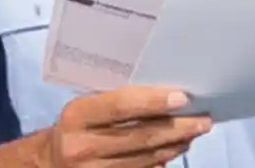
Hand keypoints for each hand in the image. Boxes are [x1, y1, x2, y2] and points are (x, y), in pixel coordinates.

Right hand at [44, 86, 211, 167]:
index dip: (154, 101)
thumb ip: (117, 100)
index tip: (184, 98)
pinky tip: (176, 149)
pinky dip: (162, 160)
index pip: (122, 106)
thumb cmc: (78, 125)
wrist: (49, 162)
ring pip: (146, 158)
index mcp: (77, 116)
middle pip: (142, 136)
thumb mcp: (86, 106)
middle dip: (178, 128)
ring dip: (176, 145)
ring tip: (195, 132)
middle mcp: (82, 147)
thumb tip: (167, 94)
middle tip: (204, 119)